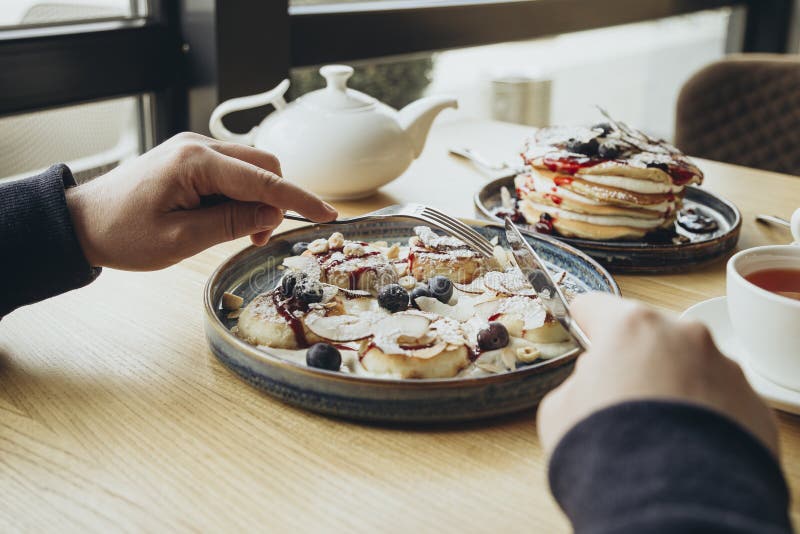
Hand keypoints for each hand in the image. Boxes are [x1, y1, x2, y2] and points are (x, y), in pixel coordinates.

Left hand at [66, 132, 336, 269]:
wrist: (82, 223)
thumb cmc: (123, 234)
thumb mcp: (182, 239)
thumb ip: (232, 223)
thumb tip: (273, 212)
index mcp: (195, 163)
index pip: (264, 180)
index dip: (299, 199)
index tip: (327, 214)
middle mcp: (198, 146)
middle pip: (263, 165)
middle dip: (275, 199)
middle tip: (258, 236)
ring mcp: (194, 150)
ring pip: (251, 168)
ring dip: (257, 199)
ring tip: (237, 231)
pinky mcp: (191, 159)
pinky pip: (232, 172)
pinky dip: (240, 195)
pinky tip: (223, 218)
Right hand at [537, 293, 778, 456]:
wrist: (668, 502)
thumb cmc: (607, 450)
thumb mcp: (558, 411)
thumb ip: (577, 383)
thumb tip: (592, 383)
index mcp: (631, 327)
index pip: (597, 305)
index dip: (583, 319)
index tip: (580, 325)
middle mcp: (683, 336)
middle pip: (648, 335)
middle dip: (633, 358)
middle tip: (617, 396)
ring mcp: (724, 369)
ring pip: (688, 366)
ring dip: (671, 385)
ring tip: (654, 430)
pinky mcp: (752, 406)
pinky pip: (718, 400)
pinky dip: (701, 416)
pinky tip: (682, 446)